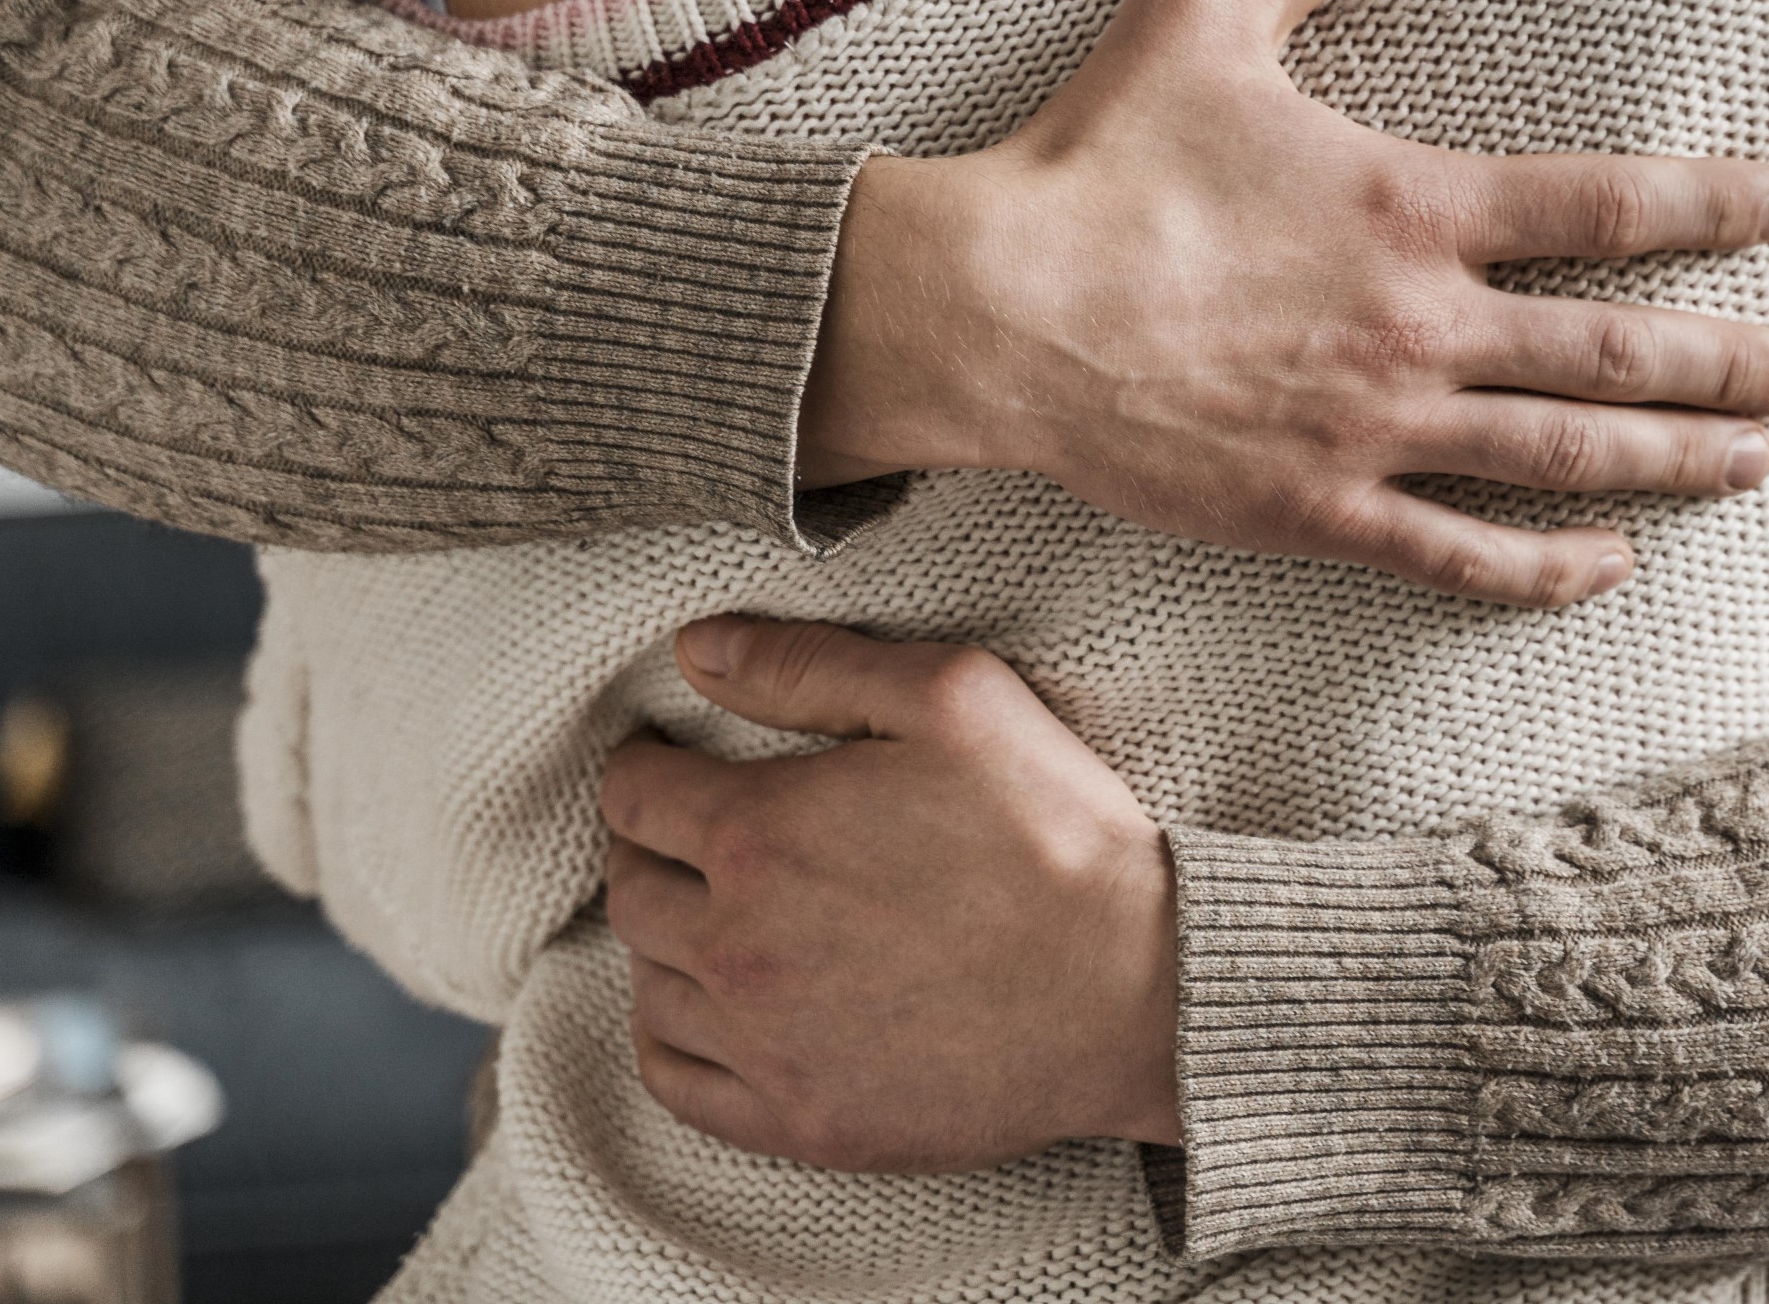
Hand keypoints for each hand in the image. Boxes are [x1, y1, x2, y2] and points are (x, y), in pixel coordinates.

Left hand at [601, 616, 1179, 1172]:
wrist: (1137, 989)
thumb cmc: (1055, 831)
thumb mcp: (951, 696)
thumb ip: (809, 664)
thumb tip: (695, 648)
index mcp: (761, 835)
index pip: (635, 795)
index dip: (645, 763)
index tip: (666, 758)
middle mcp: (740, 946)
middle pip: (631, 888)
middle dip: (649, 845)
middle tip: (690, 828)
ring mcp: (766, 1044)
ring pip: (647, 984)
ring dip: (663, 938)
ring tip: (710, 910)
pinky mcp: (801, 1120)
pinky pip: (677, 1081)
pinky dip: (671, 1036)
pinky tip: (708, 1007)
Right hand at [800, 0, 1768, 607]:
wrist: (994, 313)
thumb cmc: (1095, 160)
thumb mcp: (1204, 17)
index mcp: (1413, 204)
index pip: (1607, 204)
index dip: (1711, 205)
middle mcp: (1422, 325)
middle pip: (1620, 351)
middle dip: (1730, 363)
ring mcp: (1377, 429)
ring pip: (1566, 454)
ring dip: (1674, 460)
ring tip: (1753, 464)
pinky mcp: (1317, 512)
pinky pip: (1459, 554)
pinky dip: (1545, 567)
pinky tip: (1607, 566)